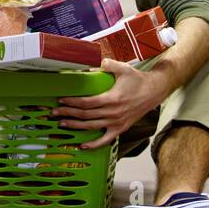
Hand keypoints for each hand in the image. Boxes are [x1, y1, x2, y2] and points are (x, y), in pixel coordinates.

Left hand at [51, 58, 172, 150]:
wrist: (154, 91)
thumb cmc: (137, 79)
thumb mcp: (122, 68)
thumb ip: (107, 64)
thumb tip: (92, 62)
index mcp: (112, 98)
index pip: (87, 103)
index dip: (72, 102)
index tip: (61, 100)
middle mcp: (113, 113)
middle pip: (86, 115)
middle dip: (68, 114)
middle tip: (54, 113)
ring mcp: (116, 122)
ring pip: (92, 126)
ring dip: (75, 126)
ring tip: (62, 124)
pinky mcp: (120, 128)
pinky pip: (105, 140)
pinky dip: (94, 144)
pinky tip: (83, 145)